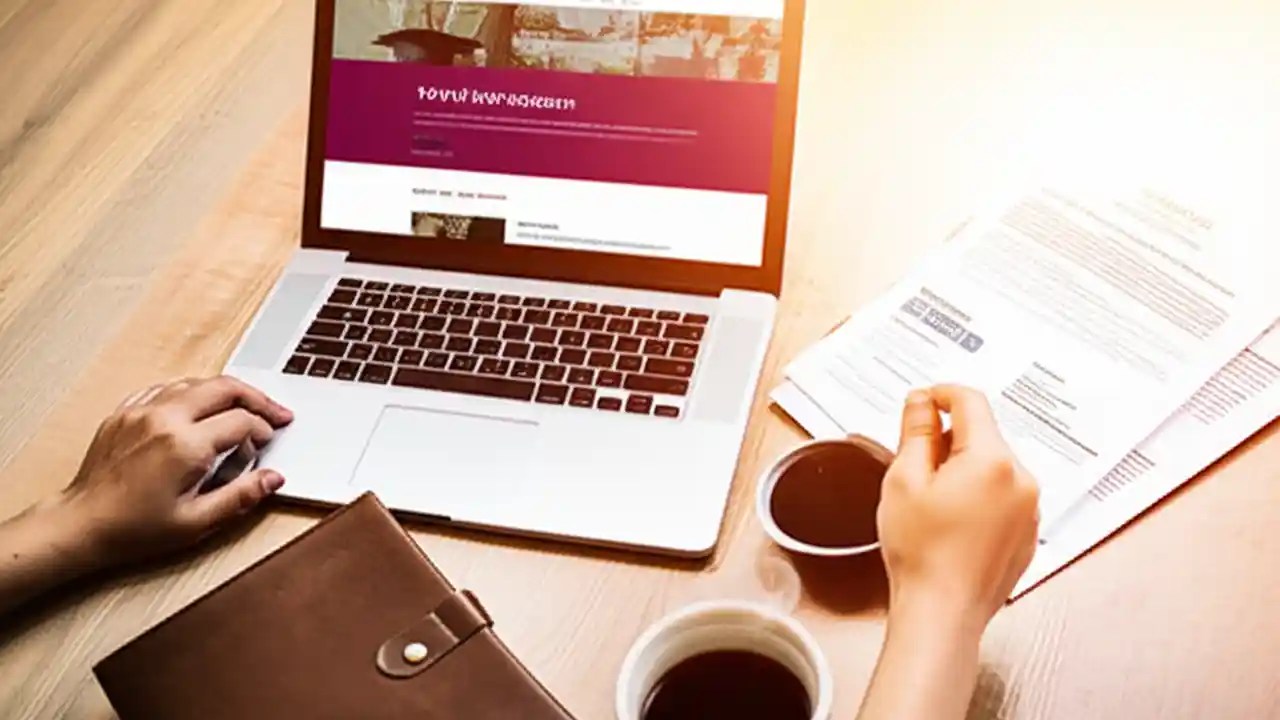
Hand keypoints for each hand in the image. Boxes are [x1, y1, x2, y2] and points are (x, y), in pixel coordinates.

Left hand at [57, 376, 293, 569]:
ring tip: (241, 409)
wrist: (81, 525)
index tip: (267, 441)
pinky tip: (198, 408)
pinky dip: (191, 393)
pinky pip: (166, 389)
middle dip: (256, 398)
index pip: (242, 421)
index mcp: (185, 446)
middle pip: (225, 388)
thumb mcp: (196, 522)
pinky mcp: (125, 413)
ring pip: (197, 383)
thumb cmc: (133, 529)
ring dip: (225, 393)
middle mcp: (164, 419)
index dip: (263, 429)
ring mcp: (142, 412)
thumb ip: (240, 496)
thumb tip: (273, 478)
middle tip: (273, 412)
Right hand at [877, 385, 1038, 628]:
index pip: (971, 401)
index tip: (924, 401)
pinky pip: (1002, 496)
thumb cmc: (922, 554)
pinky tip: (951, 524)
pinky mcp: (1028, 532)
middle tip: (915, 468)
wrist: (942, 612)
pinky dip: (978, 498)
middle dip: (949, 441)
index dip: (942, 394)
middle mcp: (1021, 480)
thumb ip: (916, 431)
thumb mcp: (904, 480)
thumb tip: (922, 402)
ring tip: (932, 505)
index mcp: (992, 461)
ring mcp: (1029, 509)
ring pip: (992, 467)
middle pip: (983, 435)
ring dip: (964, 470)